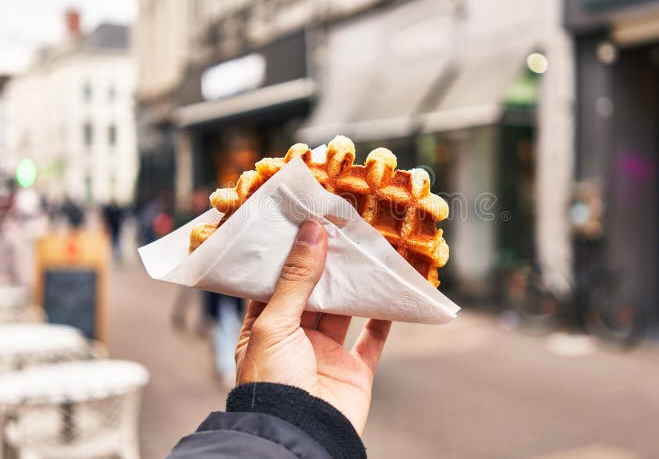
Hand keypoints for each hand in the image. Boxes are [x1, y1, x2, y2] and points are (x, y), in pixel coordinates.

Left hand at [235, 220, 391, 434]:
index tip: (306, 222)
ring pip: (344, 311)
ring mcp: (325, 354)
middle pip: (314, 293)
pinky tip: (394, 291)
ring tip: (369, 251)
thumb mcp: (275, 324)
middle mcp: (294, 339)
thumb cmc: (273, 383)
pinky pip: (373, 339)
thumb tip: (312, 231)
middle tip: (343, 229)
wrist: (301, 435)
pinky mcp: (354, 371)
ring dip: (357, 285)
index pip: (276, 283)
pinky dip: (385, 317)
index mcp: (264, 328)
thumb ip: (296, 279)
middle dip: (328, 264)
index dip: (291, 254)